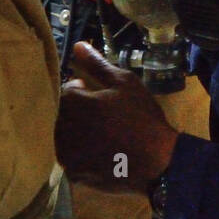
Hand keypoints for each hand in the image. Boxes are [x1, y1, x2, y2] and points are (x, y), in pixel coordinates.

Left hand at [55, 42, 178, 193]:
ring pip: (65, 136)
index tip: (101, 97)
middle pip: (63, 114)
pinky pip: (71, 157)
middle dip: (80, 112)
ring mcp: (66, 153)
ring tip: (104, 135)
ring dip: (79, 132)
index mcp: (72, 103)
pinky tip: (102, 152)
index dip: (85, 91)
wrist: (157, 162)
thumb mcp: (124, 83)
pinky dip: (82, 153)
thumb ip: (97, 64)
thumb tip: (77, 45)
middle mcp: (61, 128)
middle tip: (105, 117)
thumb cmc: (141, 118)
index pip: (67, 90)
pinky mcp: (73, 173)